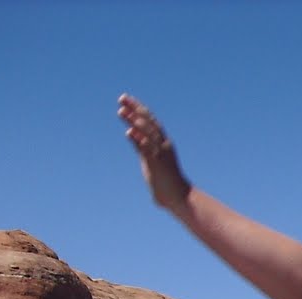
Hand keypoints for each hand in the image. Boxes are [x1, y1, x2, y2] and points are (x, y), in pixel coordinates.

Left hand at [118, 94, 191, 211]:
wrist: (179, 197)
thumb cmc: (167, 186)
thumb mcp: (151, 164)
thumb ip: (143, 152)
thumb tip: (133, 139)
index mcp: (163, 143)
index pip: (150, 121)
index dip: (138, 109)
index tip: (126, 100)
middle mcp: (162, 144)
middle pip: (148, 122)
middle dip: (134, 109)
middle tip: (122, 98)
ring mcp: (160, 153)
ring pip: (147, 132)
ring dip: (134, 121)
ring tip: (121, 111)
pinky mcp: (157, 163)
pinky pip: (147, 148)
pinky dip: (138, 139)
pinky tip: (128, 132)